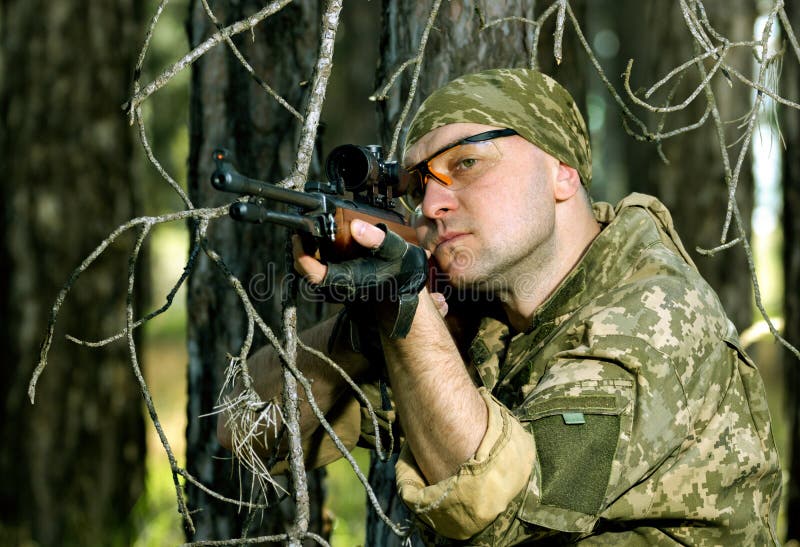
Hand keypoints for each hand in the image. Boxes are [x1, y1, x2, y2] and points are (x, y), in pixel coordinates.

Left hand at [292, 219, 427, 337]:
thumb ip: (377, 238)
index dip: (301, 257)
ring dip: (306, 257)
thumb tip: (356, 226)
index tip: (298, 237)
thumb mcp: (395, 250)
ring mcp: (339, 288)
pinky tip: (320, 246)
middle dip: (300, 253)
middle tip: (301, 232)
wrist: (406, 289)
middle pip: (307, 275)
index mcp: (349, 279)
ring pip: (311, 276)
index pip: (315, 274)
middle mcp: (340, 288)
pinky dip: (315, 261)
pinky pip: (320, 274)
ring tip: (308, 236)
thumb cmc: (401, 270)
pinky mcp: (340, 285)